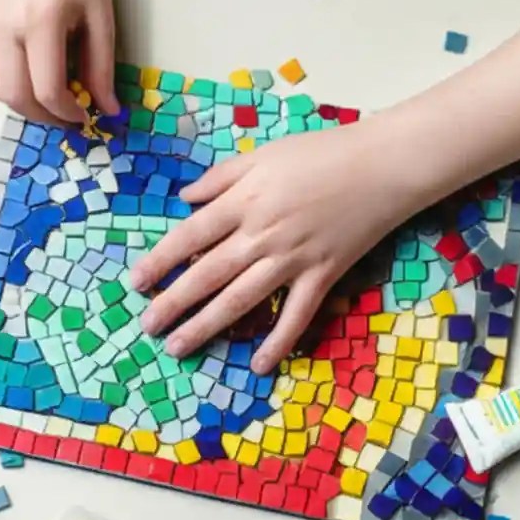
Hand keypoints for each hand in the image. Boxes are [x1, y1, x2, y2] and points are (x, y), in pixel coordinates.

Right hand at [0, 0, 119, 124]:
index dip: (66, 113)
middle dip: (42, 116)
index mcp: (41, 19)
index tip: (82, 117)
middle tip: (64, 116)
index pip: (47, 88)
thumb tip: (107, 110)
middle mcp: (5, 23)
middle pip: (15, 95)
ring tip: (43, 99)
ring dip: (18, 104)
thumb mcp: (101, 19)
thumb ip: (102, 69)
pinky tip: (25, 77)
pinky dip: (1, 85)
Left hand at [130, 124, 433, 374]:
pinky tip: (258, 366)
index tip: (136, 282)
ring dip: (207, 327)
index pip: (191, 236)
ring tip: (178, 347)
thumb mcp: (263, 154)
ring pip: (241, 300)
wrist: (382, 165)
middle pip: (208, 274)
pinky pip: (296, 315)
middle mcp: (262, 234)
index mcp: (244, 201)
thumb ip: (221, 177)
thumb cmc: (322, 153)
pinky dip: (278, 341)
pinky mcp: (323, 275)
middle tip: (147, 327)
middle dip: (173, 303)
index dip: (161, 261)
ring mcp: (293, 259)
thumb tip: (185, 199)